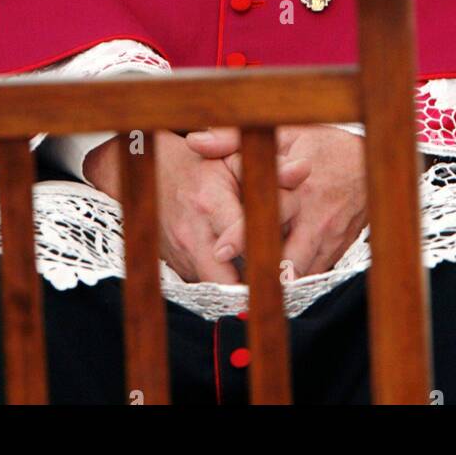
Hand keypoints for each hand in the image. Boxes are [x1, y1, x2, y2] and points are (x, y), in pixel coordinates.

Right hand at [82, 130, 311, 283]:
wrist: (150, 177)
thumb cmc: (200, 167)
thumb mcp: (232, 158)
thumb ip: (269, 165)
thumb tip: (304, 169)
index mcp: (210, 201)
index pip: (238, 238)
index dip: (260, 259)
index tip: (281, 275)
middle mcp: (193, 232)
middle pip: (224, 281)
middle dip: (251, 290)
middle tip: (275, 296)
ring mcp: (182, 255)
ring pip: (216, 289)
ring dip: (239, 293)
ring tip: (263, 296)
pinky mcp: (177, 270)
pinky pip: (205, 288)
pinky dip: (224, 289)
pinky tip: (240, 288)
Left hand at [185, 125, 367, 279]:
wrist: (373, 162)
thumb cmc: (323, 144)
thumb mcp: (284, 131)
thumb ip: (236, 139)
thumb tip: (195, 141)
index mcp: (298, 187)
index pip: (268, 213)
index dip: (243, 235)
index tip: (219, 251)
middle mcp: (316, 217)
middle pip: (287, 259)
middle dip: (262, 274)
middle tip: (236, 288)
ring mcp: (330, 237)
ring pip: (300, 274)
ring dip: (276, 282)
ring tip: (251, 293)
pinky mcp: (338, 250)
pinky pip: (313, 274)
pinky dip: (294, 280)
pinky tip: (276, 284)